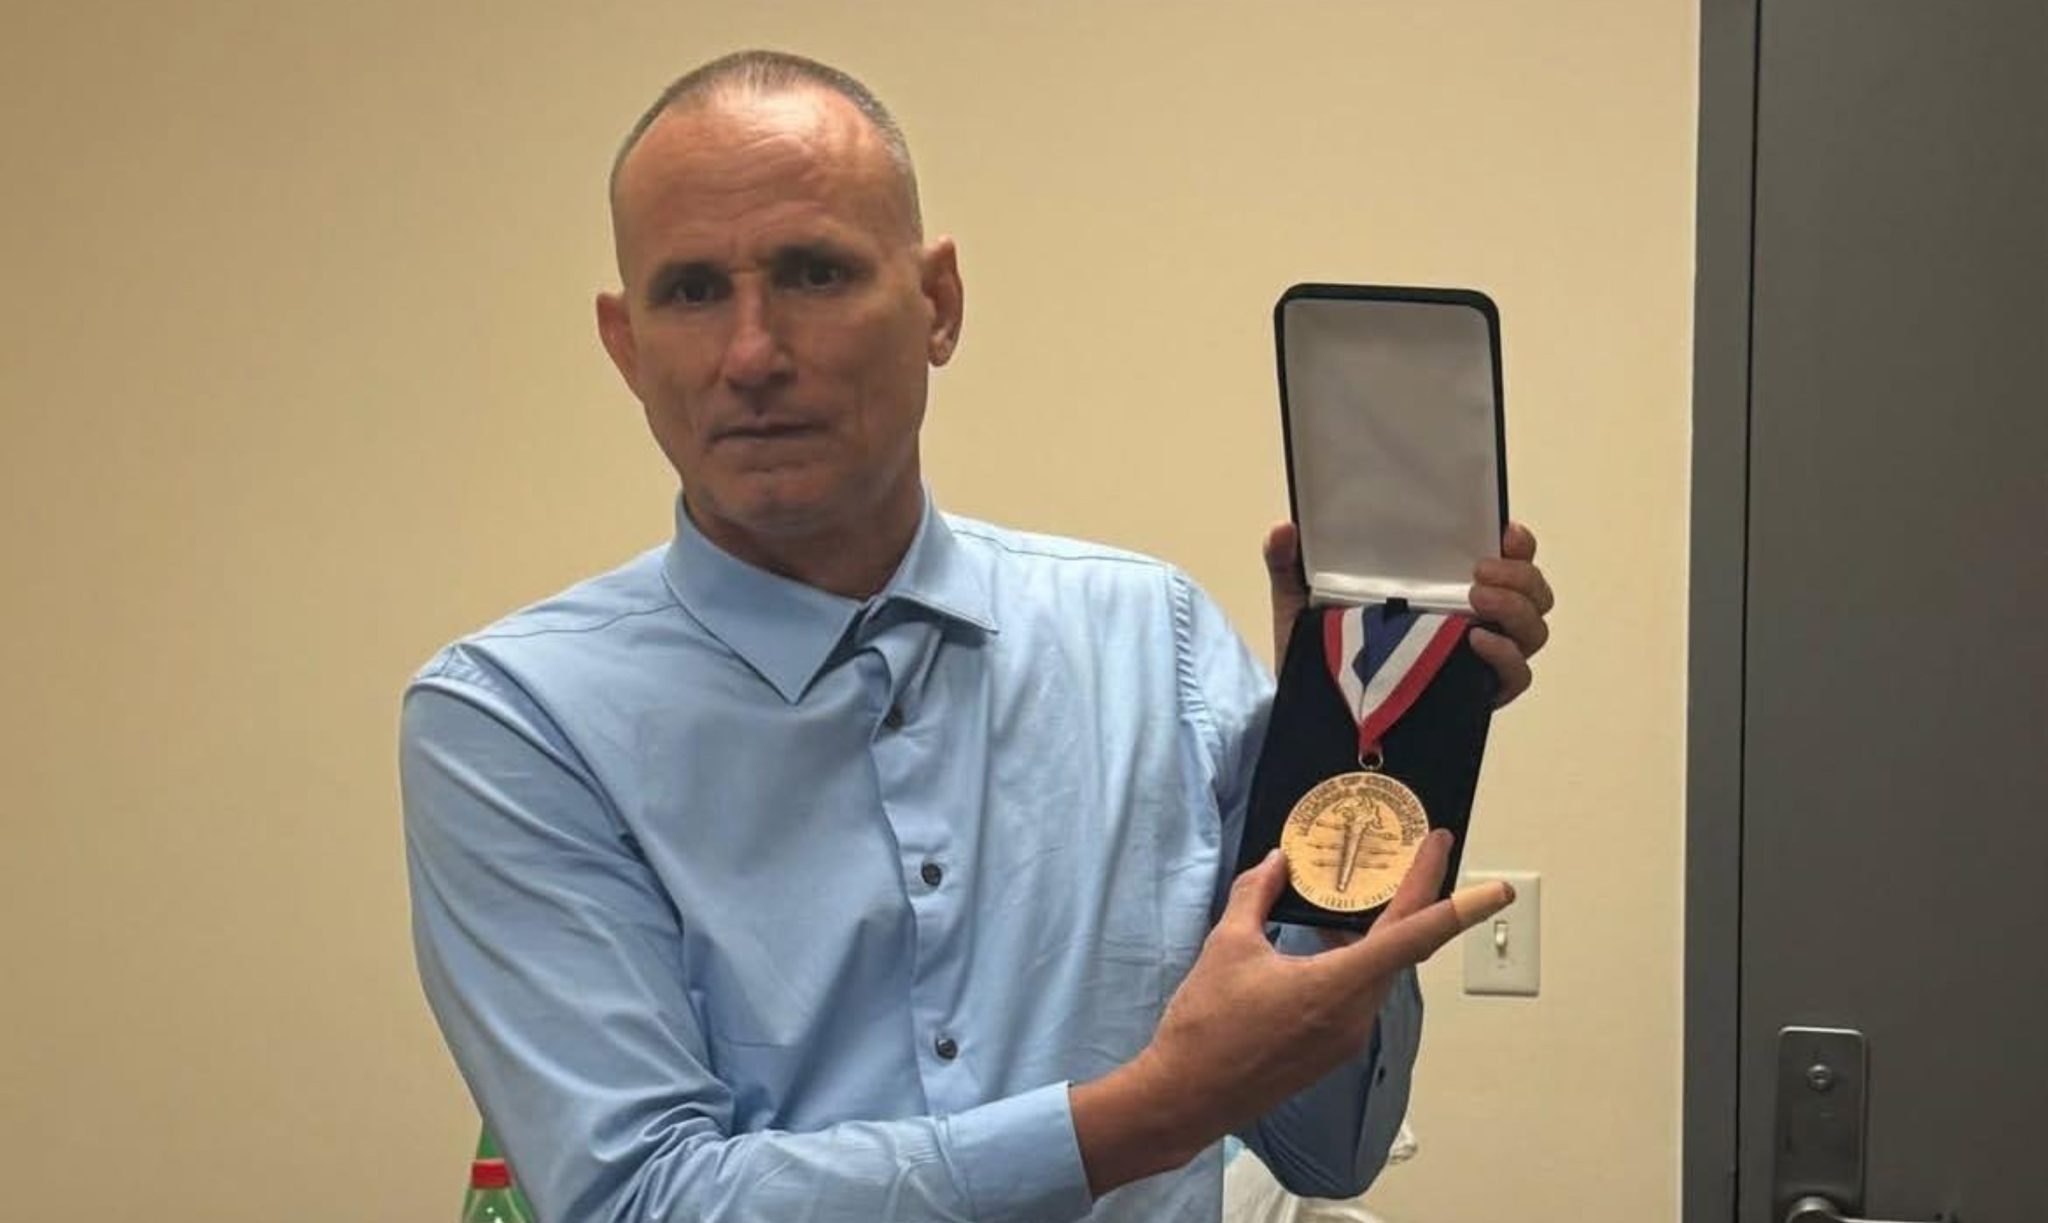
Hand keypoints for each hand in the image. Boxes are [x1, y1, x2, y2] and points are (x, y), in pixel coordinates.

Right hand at [1070, 831, 1514, 1191]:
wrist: (1187, 1096)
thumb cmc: (1206, 1027)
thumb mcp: (1228, 945)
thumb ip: (1256, 895)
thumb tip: (1276, 863)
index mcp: (1338, 986)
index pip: (1413, 938)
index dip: (1457, 908)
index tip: (1494, 888)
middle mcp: (1354, 1015)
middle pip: (1403, 948)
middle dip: (1417, 898)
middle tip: (1423, 853)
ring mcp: (1345, 1036)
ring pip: (1380, 970)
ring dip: (1380, 929)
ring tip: (1363, 889)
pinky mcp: (1331, 1049)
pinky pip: (1358, 992)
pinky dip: (1355, 958)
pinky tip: (1324, 938)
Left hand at [1264, 521, 1553, 707]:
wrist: (1311, 711)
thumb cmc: (1318, 650)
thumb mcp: (1300, 601)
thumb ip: (1288, 563)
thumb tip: (1284, 529)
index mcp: (1445, 585)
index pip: (1505, 556)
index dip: (1518, 542)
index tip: (1505, 530)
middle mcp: (1473, 618)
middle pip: (1531, 591)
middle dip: (1520, 575)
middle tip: (1478, 573)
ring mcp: (1479, 658)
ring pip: (1532, 630)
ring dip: (1516, 609)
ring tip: (1477, 600)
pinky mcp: (1476, 695)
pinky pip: (1515, 676)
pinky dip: (1507, 657)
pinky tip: (1477, 642)